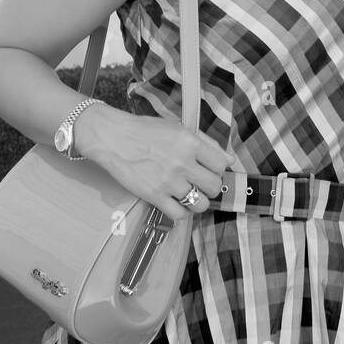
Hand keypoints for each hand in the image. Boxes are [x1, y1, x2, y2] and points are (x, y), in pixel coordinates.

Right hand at [74, 104, 233, 221]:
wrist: (113, 138)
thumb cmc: (146, 130)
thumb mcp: (178, 128)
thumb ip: (206, 143)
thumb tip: (230, 160)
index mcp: (191, 142)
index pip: (222, 165)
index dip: (218, 169)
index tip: (209, 170)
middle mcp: (183, 163)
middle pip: (215, 186)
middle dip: (210, 187)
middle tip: (199, 183)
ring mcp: (169, 181)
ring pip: (201, 204)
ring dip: (198, 202)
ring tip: (189, 195)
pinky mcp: (154, 196)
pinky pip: (179, 215)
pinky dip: (181, 213)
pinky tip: (176, 203)